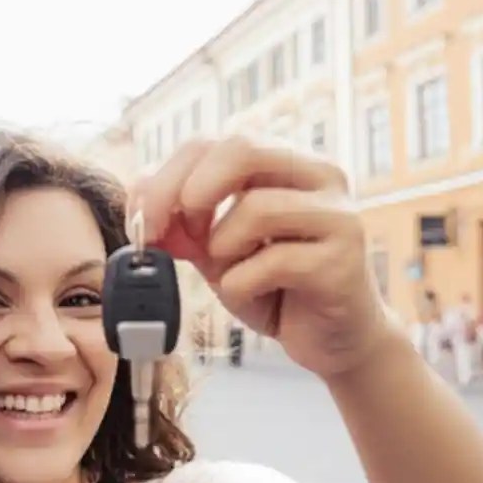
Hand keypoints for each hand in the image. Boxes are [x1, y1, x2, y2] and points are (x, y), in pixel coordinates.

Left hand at [131, 136, 391, 377]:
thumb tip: (140, 200)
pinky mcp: (343, 260)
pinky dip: (243, 284)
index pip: (218, 142)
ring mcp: (337, 215)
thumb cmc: (276, 287)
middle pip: (242, 149)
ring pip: (255, 208)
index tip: (141, 217)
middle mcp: (320, 176)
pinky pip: (271, 262)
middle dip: (189, 193)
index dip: (169, 176)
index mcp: (287, 162)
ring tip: (232, 274)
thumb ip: (183, 223)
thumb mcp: (218, 250)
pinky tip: (255, 295)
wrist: (332, 341)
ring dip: (222, 249)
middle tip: (173, 234)